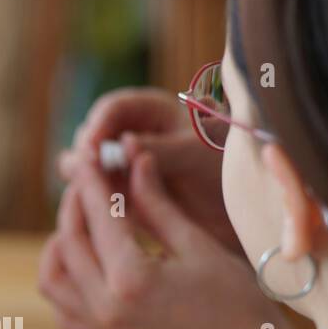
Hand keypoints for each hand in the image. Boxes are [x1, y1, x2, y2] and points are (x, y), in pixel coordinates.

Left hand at [39, 154, 306, 328]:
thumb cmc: (235, 298)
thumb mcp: (197, 243)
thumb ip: (157, 203)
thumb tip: (135, 159)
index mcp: (131, 279)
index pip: (98, 216)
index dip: (91, 179)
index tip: (88, 153)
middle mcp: (106, 305)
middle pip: (68, 241)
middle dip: (75, 203)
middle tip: (91, 178)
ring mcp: (103, 325)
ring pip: (53, 278)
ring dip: (59, 243)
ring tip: (83, 218)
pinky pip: (63, 312)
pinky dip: (63, 284)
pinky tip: (82, 262)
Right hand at [58, 86, 237, 252]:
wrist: (244, 219)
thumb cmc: (230, 175)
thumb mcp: (199, 158)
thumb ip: (162, 150)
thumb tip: (124, 143)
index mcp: (155, 112)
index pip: (113, 109)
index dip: (98, 126)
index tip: (92, 149)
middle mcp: (136, 134)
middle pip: (94, 137)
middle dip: (86, 153)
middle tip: (83, 174)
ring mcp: (127, 166)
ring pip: (90, 166)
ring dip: (84, 177)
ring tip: (84, 191)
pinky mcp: (124, 195)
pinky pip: (97, 194)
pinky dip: (91, 200)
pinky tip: (92, 210)